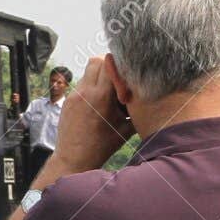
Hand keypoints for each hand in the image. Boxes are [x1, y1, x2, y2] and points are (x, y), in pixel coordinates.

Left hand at [50, 55, 132, 174]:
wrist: (73, 159)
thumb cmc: (102, 146)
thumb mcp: (125, 128)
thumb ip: (137, 108)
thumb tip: (151, 94)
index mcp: (100, 97)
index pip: (110, 64)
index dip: (122, 65)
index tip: (129, 73)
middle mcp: (85, 92)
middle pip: (97, 60)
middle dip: (109, 67)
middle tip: (119, 80)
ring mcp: (73, 95)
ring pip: (87, 71)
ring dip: (99, 75)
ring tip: (109, 92)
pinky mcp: (67, 100)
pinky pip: (81, 84)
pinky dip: (91, 87)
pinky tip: (98, 102)